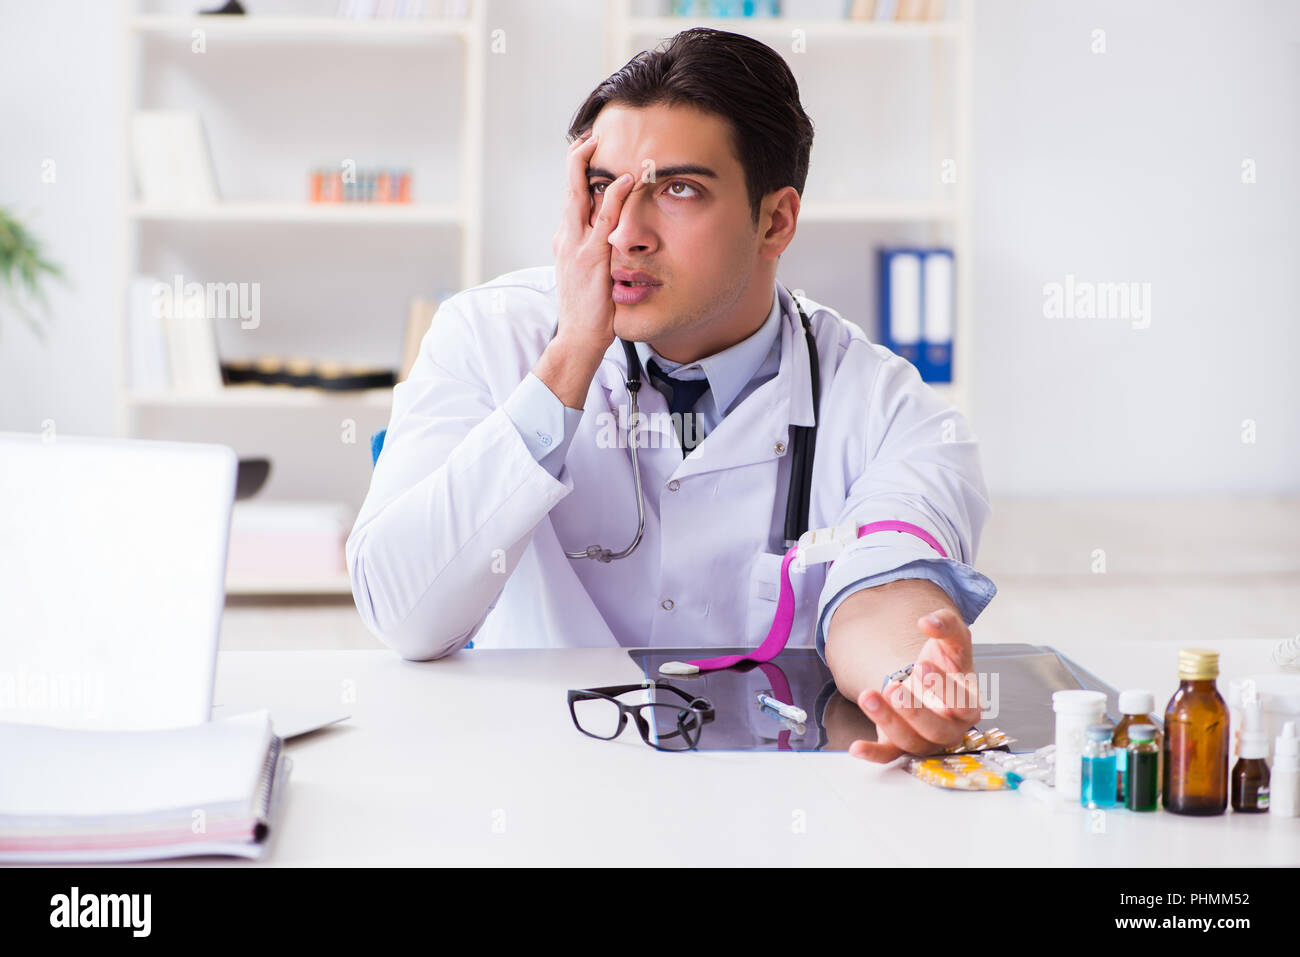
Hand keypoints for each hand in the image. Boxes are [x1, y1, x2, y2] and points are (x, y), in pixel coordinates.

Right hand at [550, 129, 635, 358]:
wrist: (578, 337)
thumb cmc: (589, 310)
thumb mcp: (590, 275)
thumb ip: (599, 252)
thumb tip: (616, 238)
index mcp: (565, 240)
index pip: (571, 198)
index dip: (577, 172)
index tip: (589, 152)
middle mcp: (566, 238)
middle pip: (568, 188)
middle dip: (577, 158)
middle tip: (590, 135)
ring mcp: (576, 246)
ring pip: (580, 196)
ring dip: (589, 166)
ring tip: (600, 142)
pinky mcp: (592, 258)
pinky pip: (604, 220)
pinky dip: (615, 196)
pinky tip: (628, 179)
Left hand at [848, 608, 981, 762]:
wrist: (923, 677)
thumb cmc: (943, 662)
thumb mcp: (952, 638)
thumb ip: (946, 624)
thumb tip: (927, 622)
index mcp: (968, 705)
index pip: (964, 705)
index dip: (944, 688)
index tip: (922, 665)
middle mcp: (949, 728)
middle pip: (937, 731)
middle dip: (915, 711)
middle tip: (895, 688)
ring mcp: (925, 740)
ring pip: (910, 742)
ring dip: (888, 721)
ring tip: (869, 696)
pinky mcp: (899, 745)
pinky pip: (888, 756)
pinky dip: (872, 754)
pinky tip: (856, 747)